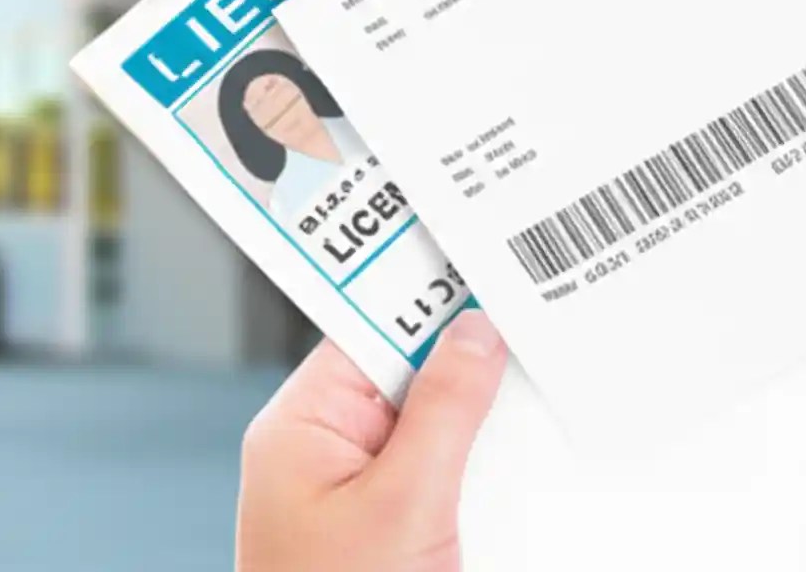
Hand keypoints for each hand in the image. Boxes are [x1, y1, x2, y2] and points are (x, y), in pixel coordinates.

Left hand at [236, 312, 507, 571]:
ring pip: (428, 424)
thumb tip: (474, 334)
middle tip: (506, 379)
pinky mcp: (385, 519)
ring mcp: (353, 487)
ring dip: (470, 434)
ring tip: (486, 467)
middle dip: (459, 377)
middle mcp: (320, 450)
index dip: (423, 304)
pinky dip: (470, 473)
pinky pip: (435, 469)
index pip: (365, 329)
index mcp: (299, 426)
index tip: (479, 287)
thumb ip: (444, 408)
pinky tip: (486, 494)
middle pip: (404, 373)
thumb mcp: (405, 499)